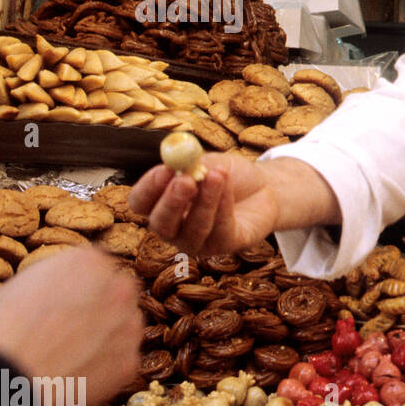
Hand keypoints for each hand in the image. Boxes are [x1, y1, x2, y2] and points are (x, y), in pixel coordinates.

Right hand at [0, 246, 142, 405]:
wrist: (8, 373)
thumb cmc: (5, 327)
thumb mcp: (26, 282)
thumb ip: (61, 278)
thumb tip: (66, 289)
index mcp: (91, 261)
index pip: (99, 267)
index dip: (81, 287)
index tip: (68, 301)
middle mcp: (120, 288)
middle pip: (119, 294)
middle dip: (102, 307)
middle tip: (73, 327)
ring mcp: (130, 326)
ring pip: (126, 326)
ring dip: (108, 335)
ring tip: (73, 351)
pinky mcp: (129, 361)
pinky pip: (122, 360)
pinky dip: (107, 367)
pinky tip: (79, 371)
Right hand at [129, 152, 281, 256]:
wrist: (264, 186)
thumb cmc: (227, 175)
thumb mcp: (207, 162)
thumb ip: (191, 162)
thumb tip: (178, 160)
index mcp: (161, 203)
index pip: (140, 203)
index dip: (148, 188)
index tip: (165, 169)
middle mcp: (174, 227)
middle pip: (160, 224)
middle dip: (172, 202)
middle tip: (186, 182)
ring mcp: (197, 241)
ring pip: (193, 229)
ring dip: (205, 201)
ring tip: (217, 175)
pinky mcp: (223, 246)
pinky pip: (220, 230)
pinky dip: (224, 207)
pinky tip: (228, 187)